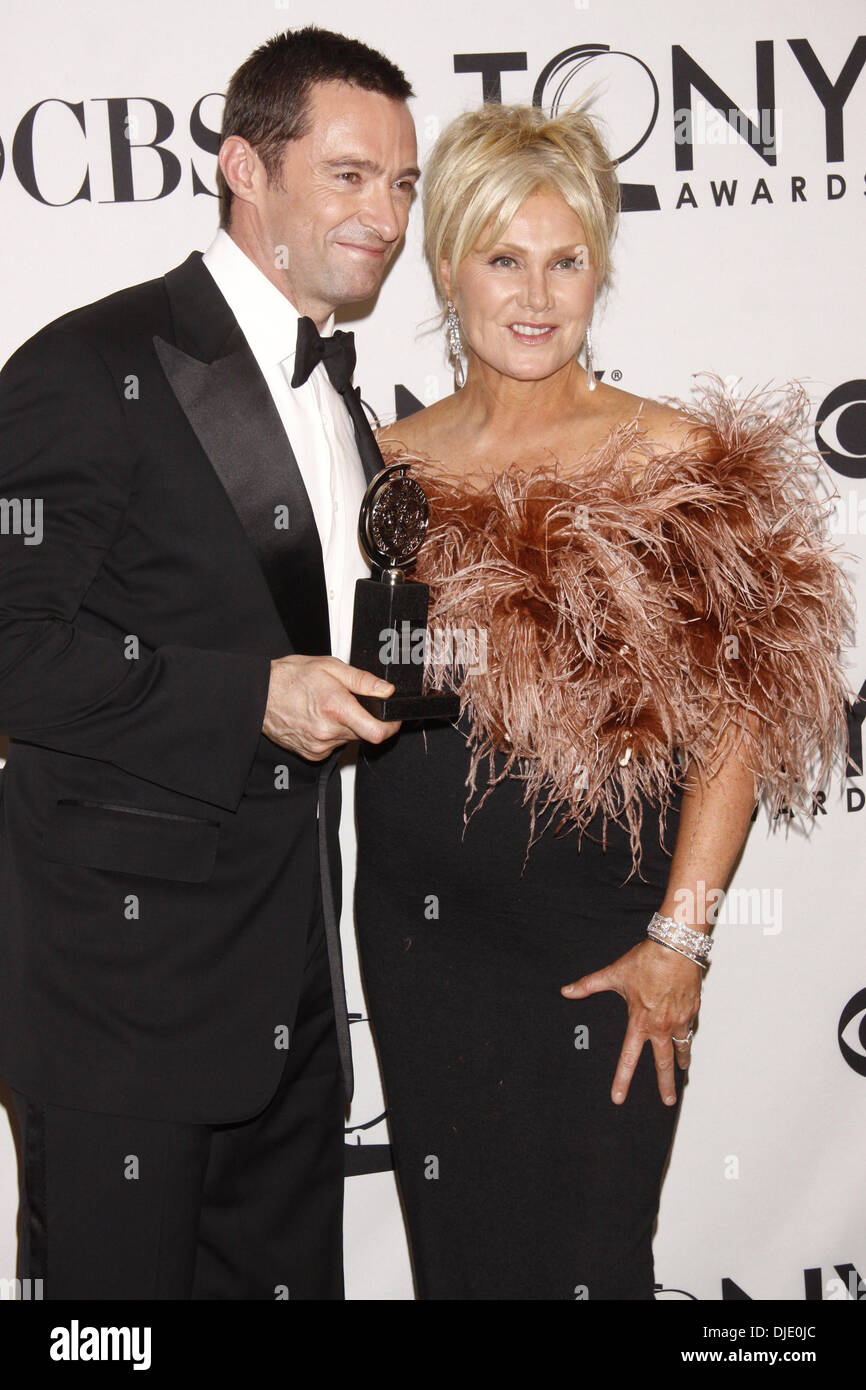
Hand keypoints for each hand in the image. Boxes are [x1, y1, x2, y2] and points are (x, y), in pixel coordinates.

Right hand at [262, 654, 400, 758]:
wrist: (259, 694)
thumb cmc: (291, 677)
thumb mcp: (330, 667)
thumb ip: (362, 680)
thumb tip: (386, 690)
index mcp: (337, 708)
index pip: (378, 732)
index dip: (390, 726)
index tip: (390, 719)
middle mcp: (328, 731)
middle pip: (364, 734)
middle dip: (362, 718)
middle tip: (346, 702)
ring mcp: (319, 746)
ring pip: (348, 739)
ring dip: (345, 726)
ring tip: (326, 707)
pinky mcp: (312, 754)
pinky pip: (332, 746)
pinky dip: (331, 734)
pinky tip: (317, 719)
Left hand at [561, 939, 701, 1106]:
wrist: (675, 947)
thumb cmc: (646, 959)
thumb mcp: (614, 974)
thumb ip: (589, 985)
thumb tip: (566, 991)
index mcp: (640, 1021)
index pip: (628, 1058)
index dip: (622, 1080)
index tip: (618, 1098)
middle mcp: (662, 1026)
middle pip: (663, 1063)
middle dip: (666, 1085)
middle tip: (667, 1101)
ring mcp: (680, 1020)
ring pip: (682, 1048)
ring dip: (682, 1063)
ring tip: (683, 1073)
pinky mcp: (693, 1010)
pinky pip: (690, 1029)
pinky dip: (688, 1037)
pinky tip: (687, 1040)